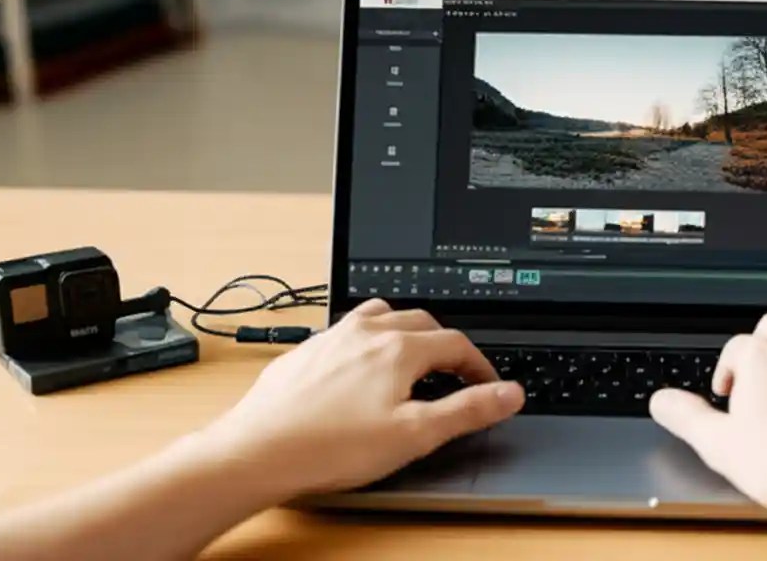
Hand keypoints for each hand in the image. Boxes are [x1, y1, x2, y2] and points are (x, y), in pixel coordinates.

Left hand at [195, 300, 523, 496]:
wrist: (257, 452)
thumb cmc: (331, 447)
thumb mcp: (414, 435)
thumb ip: (467, 410)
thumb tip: (509, 394)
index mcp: (397, 348)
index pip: (456, 344)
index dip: (480, 365)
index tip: (487, 386)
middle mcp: (364, 332)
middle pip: (421, 322)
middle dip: (446, 345)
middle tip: (456, 373)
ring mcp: (331, 338)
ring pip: (379, 316)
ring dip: (404, 331)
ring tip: (410, 356)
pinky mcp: (304, 352)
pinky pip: (345, 331)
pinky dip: (366, 341)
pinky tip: (359, 369)